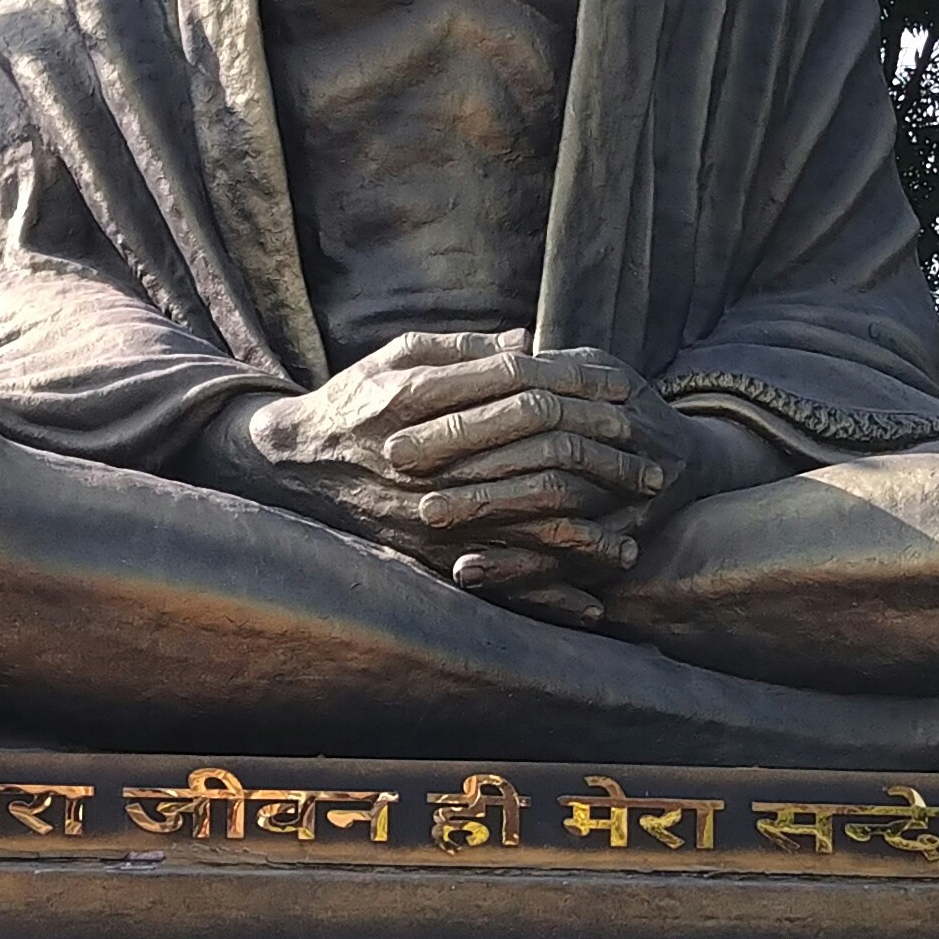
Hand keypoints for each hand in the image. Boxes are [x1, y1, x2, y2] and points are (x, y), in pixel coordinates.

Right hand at [194, 331, 729, 626]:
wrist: (287, 470)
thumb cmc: (350, 404)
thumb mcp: (394, 356)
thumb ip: (463, 349)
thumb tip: (531, 344)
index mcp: (415, 397)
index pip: (516, 383)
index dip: (578, 382)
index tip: (624, 386)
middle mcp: (422, 456)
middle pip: (535, 446)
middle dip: (604, 447)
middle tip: (650, 451)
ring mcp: (422, 511)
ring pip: (530, 512)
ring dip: (596, 514)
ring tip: (642, 514)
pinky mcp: (422, 556)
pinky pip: (500, 576)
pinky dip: (552, 590)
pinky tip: (597, 595)